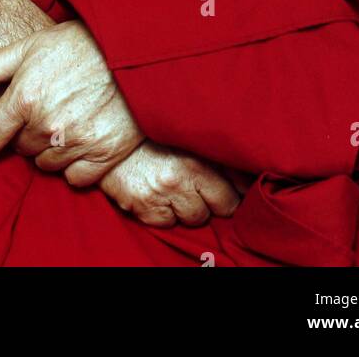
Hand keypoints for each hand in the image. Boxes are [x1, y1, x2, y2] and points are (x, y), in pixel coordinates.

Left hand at [0, 21, 143, 184]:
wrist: (135, 49)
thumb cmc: (80, 43)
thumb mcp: (32, 46)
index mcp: (25, 98)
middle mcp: (47, 126)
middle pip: (19, 149)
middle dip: (26, 132)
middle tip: (46, 108)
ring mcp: (77, 143)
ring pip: (45, 164)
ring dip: (50, 148)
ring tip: (67, 118)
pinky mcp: (104, 156)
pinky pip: (74, 178)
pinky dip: (76, 163)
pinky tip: (83, 137)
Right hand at [99, 141, 241, 227]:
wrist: (111, 135)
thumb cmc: (153, 134)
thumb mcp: (187, 136)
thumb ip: (216, 154)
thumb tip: (246, 178)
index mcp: (197, 155)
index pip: (234, 189)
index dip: (235, 191)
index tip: (234, 190)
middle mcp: (182, 176)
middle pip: (220, 208)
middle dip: (215, 201)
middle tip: (201, 186)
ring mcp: (162, 193)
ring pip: (195, 218)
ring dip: (190, 208)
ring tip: (177, 187)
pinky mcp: (144, 207)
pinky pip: (168, 223)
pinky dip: (166, 214)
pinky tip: (159, 194)